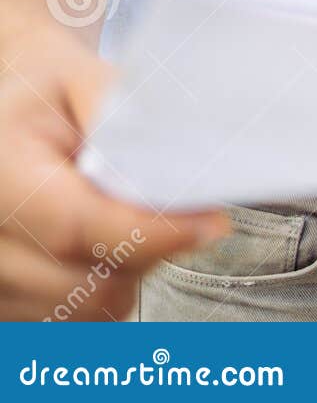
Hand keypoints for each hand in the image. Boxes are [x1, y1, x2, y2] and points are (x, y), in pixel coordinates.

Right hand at [0, 25, 229, 320]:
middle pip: (89, 283)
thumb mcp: (83, 79)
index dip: (152, 232)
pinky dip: (106, 288)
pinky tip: (103, 246)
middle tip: (177, 210)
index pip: (76, 227)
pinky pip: (78, 322)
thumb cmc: (45, 96)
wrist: (8, 116)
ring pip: (91, 310)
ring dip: (129, 272)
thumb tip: (185, 164)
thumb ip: (129, 115)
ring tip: (128, 217)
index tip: (210, 224)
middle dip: (149, 250)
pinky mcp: (7, 309)